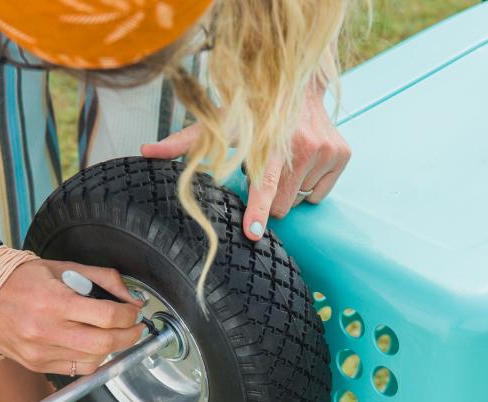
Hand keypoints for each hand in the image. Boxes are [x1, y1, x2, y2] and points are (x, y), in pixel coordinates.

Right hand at [0, 259, 146, 375]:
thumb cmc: (23, 278)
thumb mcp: (64, 267)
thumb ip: (103, 278)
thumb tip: (132, 298)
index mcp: (55, 302)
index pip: (108, 317)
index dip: (130, 316)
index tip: (135, 312)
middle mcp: (46, 330)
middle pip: (105, 344)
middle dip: (129, 336)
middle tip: (135, 328)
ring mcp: (40, 351)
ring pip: (94, 360)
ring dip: (112, 349)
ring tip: (112, 334)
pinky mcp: (36, 364)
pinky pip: (76, 369)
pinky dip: (91, 359)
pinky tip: (92, 345)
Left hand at [140, 86, 350, 240]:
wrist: (298, 82)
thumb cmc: (255, 108)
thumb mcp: (220, 123)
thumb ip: (184, 142)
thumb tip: (145, 152)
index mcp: (270, 141)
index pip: (263, 184)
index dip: (257, 210)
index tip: (254, 233)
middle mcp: (301, 145)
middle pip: (281, 205)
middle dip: (270, 195)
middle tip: (266, 167)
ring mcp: (325, 151)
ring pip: (300, 199)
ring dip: (289, 187)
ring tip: (285, 159)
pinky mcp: (341, 154)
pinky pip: (319, 193)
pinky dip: (309, 183)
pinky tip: (303, 159)